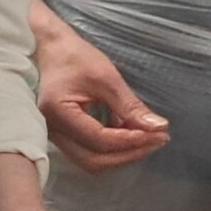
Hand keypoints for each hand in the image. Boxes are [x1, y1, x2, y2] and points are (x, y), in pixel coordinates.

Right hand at [36, 21, 168, 173]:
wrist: (51, 49)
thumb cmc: (74, 57)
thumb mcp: (106, 77)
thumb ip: (130, 106)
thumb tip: (158, 128)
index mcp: (59, 113)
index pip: (99, 140)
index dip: (131, 141)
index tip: (158, 134)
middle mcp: (52, 130)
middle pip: (94, 161)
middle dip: (129, 154)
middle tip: (157, 140)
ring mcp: (56, 135)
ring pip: (92, 160)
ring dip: (121, 154)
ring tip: (147, 137)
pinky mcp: (65, 135)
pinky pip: (89, 151)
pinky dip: (112, 147)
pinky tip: (130, 132)